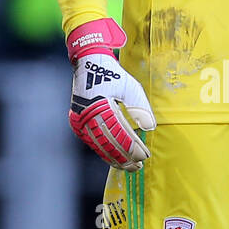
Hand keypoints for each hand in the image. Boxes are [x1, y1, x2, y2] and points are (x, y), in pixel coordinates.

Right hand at [67, 19, 155, 170]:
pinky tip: (114, 159)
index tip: (145, 155)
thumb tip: (149, 127)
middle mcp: (87, 115)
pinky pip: (91, 141)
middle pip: (108, 142)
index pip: (119, 132)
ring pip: (98, 145)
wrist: (89, 62)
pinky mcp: (78, 122)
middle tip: (138, 166)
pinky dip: (103, 152)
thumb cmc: (113, 73)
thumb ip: (140, 107)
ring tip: (128, 167)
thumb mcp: (130, 86)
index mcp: (100, 105)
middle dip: (124, 156)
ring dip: (114, 158)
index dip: (132, 147)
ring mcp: (80, 119)